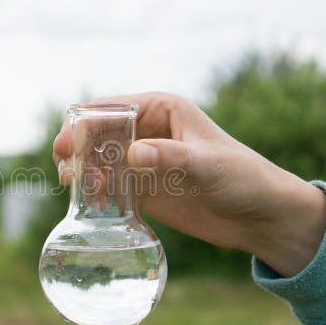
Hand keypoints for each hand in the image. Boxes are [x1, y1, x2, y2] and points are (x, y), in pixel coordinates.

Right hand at [53, 92, 325, 276]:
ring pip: (100, 159)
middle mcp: (149, 130)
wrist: (262, 216)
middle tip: (63, 170)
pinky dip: (97, 192)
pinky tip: (91, 206)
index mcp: (162, 108)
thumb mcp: (208, 165)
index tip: (66, 145)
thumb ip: (170, 157)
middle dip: (76, 148)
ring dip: (83, 171)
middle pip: (98, 133)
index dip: (83, 124)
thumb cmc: (244, 179)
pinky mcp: (145, 187)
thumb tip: (132, 154)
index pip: (111, 108)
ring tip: (73, 190)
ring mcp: (145, 159)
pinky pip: (111, 185)